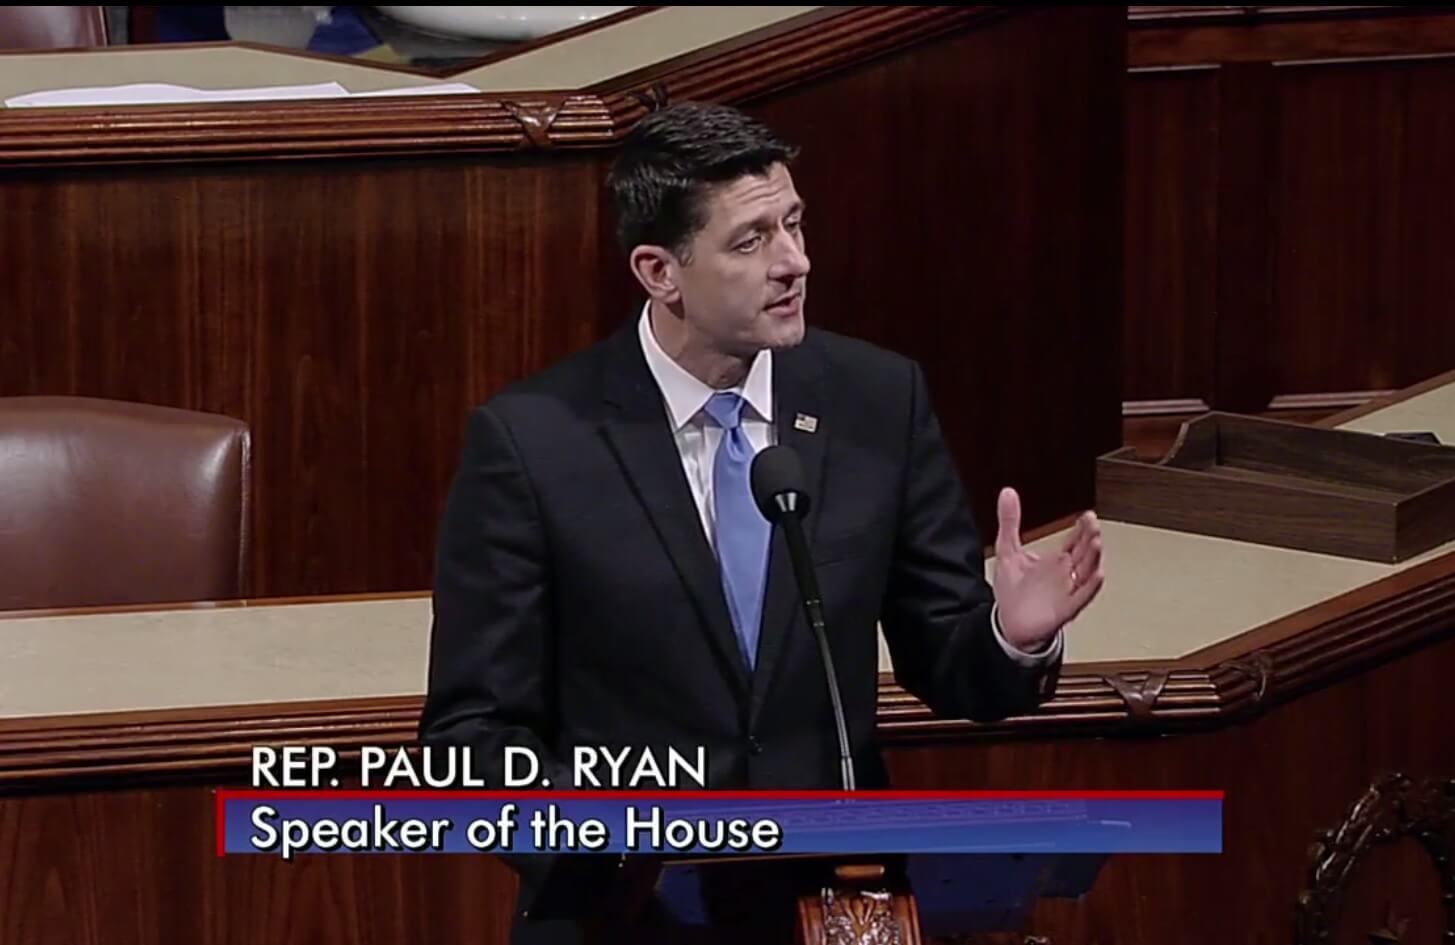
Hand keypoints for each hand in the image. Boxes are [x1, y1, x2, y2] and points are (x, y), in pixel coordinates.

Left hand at [992, 487, 1104, 651]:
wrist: (1008, 624)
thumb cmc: (1013, 591)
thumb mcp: (1008, 550)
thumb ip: (1009, 521)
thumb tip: (1007, 492)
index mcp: (1056, 561)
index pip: (1076, 540)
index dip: (1083, 528)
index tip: (1088, 515)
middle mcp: (1065, 574)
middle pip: (1084, 553)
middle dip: (1090, 537)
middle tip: (1092, 522)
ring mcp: (1067, 591)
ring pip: (1087, 572)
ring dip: (1093, 558)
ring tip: (1096, 542)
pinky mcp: (1065, 609)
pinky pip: (1082, 597)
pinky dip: (1090, 586)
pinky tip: (1096, 574)